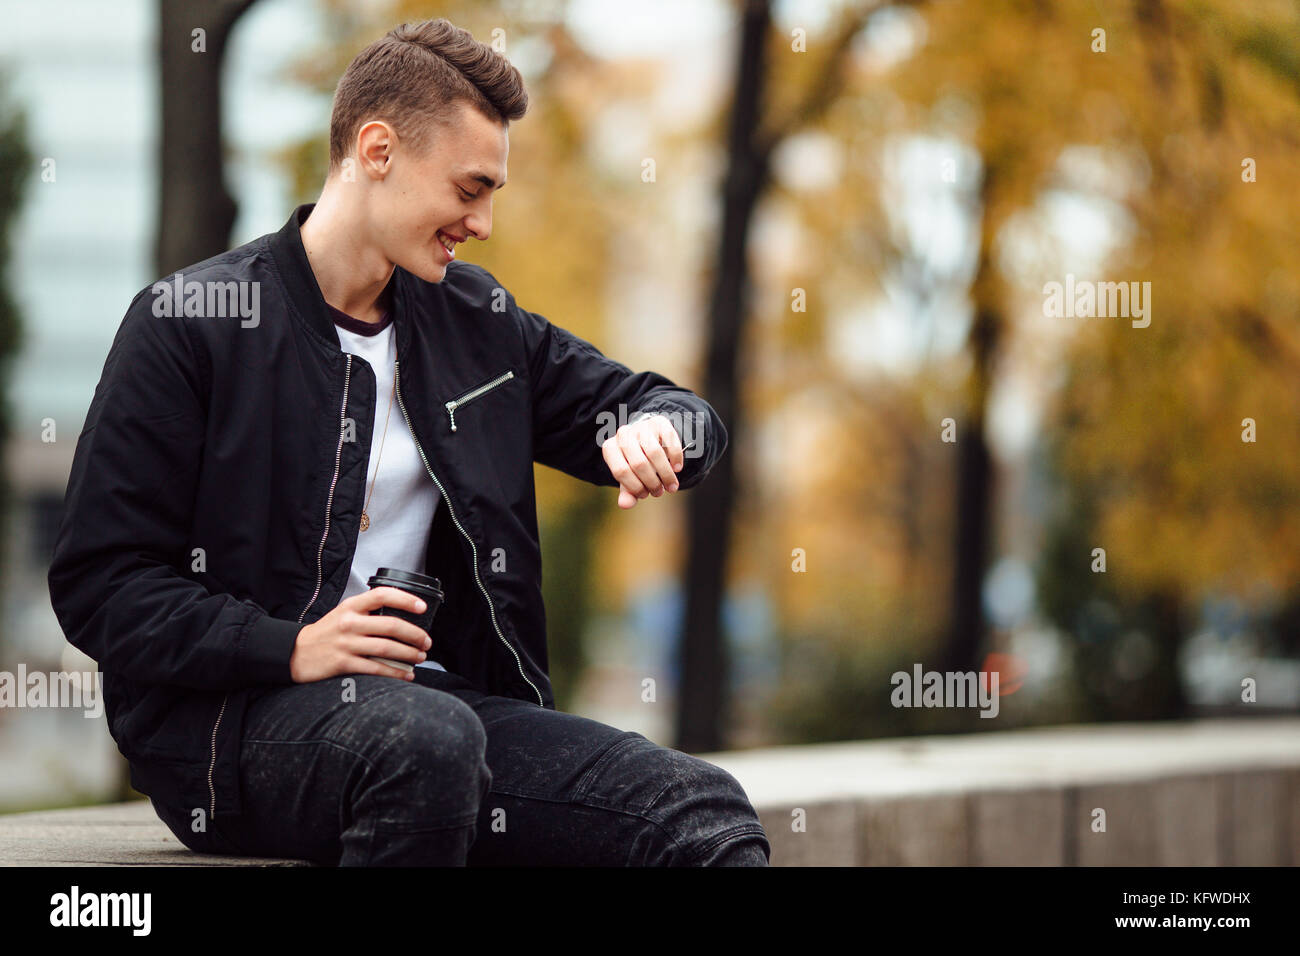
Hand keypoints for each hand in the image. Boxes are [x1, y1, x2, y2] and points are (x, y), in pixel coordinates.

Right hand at [289, 587, 431, 682]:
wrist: (295, 653)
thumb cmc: (326, 633)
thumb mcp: (343, 614)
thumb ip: (367, 612)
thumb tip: (402, 616)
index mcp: (351, 606)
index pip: (382, 595)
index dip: (406, 599)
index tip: (423, 607)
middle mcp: (349, 622)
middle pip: (391, 626)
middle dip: (415, 635)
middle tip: (427, 642)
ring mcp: (346, 643)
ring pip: (387, 648)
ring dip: (409, 654)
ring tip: (420, 657)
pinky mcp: (343, 663)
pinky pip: (375, 668)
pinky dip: (394, 672)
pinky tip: (405, 674)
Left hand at [601, 413, 684, 508]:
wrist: (650, 438)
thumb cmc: (637, 463)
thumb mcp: (631, 478)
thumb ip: (628, 492)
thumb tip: (625, 505)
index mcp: (610, 448)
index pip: (620, 471)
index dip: (634, 487)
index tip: (644, 495)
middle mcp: (623, 434)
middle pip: (639, 463)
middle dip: (652, 483)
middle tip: (659, 493)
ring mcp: (641, 426)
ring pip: (655, 452)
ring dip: (665, 474)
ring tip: (671, 487)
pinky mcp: (659, 422)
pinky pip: (670, 441)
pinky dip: (675, 458)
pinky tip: (677, 469)